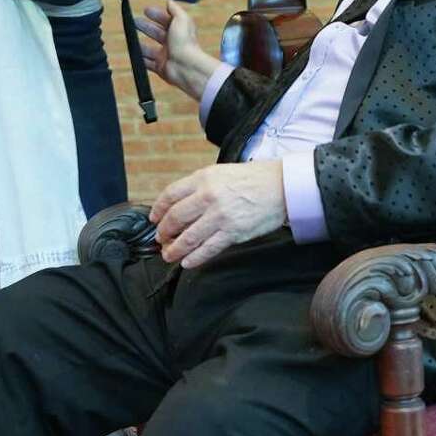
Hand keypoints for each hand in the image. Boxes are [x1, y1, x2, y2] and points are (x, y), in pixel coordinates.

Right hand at [134, 1, 214, 100]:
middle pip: (156, 33)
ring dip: (141, 44)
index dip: (156, 14)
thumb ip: (175, 10)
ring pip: (150, 49)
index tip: (146, 10)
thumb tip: (169, 2)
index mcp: (179, 31)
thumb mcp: (181, 19)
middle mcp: (173, 43)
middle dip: (145, 26)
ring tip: (130, 38)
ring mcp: (166, 56)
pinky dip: (141, 59)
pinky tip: (134, 54)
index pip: (166, 20)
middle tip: (134, 21)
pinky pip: (148, 63)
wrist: (186, 66)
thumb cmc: (185, 43)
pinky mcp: (161, 67)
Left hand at [149, 160, 286, 267]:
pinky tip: (187, 262)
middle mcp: (208, 197)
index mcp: (203, 179)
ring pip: (188, 238)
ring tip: (169, 255)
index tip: (155, 219)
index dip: (158, 210)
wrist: (281, 187)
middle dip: (164, 232)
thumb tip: (179, 204)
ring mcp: (220, 217)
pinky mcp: (233, 233)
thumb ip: (199, 186)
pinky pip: (207, 249)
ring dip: (174, 250)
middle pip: (175, 219)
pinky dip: (194, 258)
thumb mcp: (220, 172)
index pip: (170, 195)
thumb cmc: (253, 179)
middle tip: (161, 239)